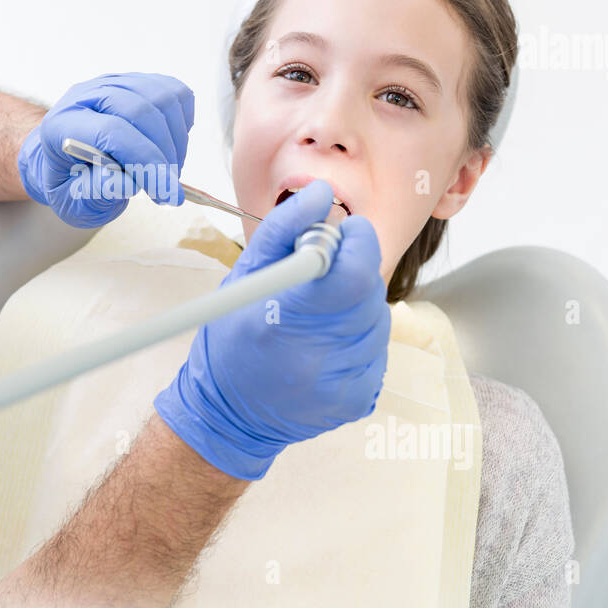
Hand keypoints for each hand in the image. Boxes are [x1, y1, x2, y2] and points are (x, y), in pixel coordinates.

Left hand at [17, 73, 194, 227]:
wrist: (67, 160)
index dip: (145, 163)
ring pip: (162, 99)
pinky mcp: (136, 82)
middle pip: (140, 111)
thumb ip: (97, 193)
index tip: (168, 194)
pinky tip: (171, 146)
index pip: (111, 132)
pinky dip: (182, 121)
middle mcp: (85, 95)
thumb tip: (128, 183)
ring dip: (176, 141)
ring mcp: (113, 84)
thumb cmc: (70, 183)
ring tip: (167, 171)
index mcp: (62, 125)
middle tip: (166, 188)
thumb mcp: (74, 202)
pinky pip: (174, 92)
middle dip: (164, 155)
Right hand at [153, 179, 390, 479]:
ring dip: (355, 307)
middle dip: (352, 271)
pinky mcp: (358, 400)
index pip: (354, 272)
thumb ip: (285, 229)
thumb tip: (322, 193)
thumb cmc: (231, 339)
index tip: (346, 234)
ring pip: (377, 319)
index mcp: (285, 320)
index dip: (357, 244)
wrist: (230, 414)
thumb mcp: (244, 275)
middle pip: (369, 290)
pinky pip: (377, 350)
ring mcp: (342, 385)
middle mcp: (318, 358)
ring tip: (318, 317)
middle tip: (321, 279)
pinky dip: (357, 339)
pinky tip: (326, 346)